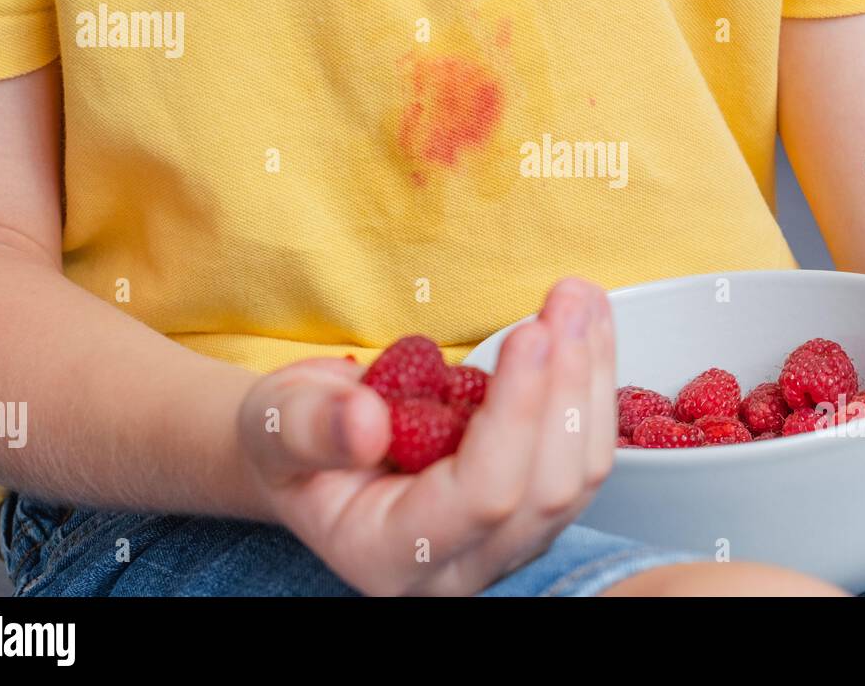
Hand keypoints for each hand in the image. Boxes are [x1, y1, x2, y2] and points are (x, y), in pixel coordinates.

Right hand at [236, 277, 616, 594]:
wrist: (310, 447)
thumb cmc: (289, 437)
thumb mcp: (274, 424)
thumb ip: (309, 428)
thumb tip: (365, 423)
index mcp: (392, 556)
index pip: (481, 495)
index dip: (515, 414)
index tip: (528, 332)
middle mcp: (461, 567)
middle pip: (547, 487)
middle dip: (566, 384)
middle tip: (568, 297)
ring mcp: (505, 544)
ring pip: (580, 471)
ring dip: (590, 377)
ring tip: (580, 298)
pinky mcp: (532, 509)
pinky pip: (583, 452)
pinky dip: (590, 382)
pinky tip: (587, 322)